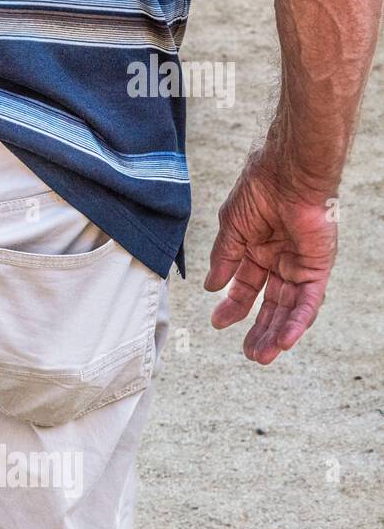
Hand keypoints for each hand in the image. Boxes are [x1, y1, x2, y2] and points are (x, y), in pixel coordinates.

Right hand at [204, 148, 337, 363]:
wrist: (285, 173)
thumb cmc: (258, 189)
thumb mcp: (231, 229)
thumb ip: (224, 259)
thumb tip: (211, 286)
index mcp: (259, 249)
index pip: (247, 286)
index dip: (233, 307)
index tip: (217, 322)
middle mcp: (282, 260)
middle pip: (271, 304)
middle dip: (259, 329)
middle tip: (250, 353)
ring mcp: (301, 264)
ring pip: (290, 308)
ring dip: (277, 333)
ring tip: (262, 355)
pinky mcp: (317, 266)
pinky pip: (309, 300)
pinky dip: (298, 321)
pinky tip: (285, 339)